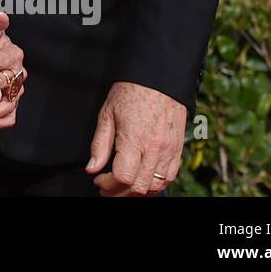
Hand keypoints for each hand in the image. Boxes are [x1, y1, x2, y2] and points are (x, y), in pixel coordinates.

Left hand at [86, 81, 186, 195]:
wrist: (159, 78)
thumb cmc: (131, 91)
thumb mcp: (107, 114)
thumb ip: (99, 144)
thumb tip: (92, 167)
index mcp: (134, 140)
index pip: (122, 178)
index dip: (108, 185)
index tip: (99, 180)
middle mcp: (155, 149)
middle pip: (138, 187)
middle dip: (120, 193)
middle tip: (108, 188)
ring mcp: (169, 151)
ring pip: (155, 186)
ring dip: (138, 191)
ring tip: (123, 186)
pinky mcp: (178, 149)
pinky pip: (169, 176)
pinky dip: (155, 184)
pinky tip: (142, 179)